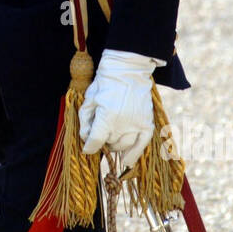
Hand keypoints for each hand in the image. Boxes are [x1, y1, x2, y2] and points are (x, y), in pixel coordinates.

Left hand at [78, 49, 163, 169]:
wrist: (128, 70)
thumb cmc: (105, 84)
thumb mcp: (89, 100)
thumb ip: (85, 122)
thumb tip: (85, 140)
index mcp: (107, 116)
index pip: (95, 141)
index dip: (89, 146)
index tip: (87, 148)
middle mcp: (123, 123)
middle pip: (109, 144)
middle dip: (103, 141)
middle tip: (101, 133)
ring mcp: (137, 124)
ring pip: (124, 146)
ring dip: (115, 145)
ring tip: (112, 137)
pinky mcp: (147, 123)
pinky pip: (142, 145)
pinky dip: (134, 154)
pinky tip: (127, 161)